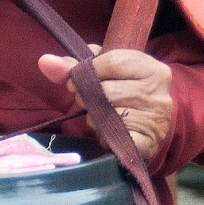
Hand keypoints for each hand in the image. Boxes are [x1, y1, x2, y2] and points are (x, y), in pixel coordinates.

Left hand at [38, 47, 174, 162]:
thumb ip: (73, 66)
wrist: (149, 129)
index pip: (111, 62)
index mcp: (151, 67)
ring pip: (108, 115)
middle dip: (88, 97)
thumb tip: (45, 61)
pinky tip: (108, 134)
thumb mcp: (103, 74)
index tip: (74, 82)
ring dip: (95, 118)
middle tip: (88, 103)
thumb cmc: (123, 94)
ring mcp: (156, 119)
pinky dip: (104, 137)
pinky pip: (115, 138)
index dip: (86, 72)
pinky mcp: (148, 143)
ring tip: (101, 118)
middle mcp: (158, 92)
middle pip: (107, 90)